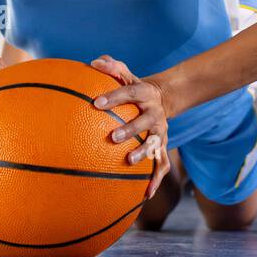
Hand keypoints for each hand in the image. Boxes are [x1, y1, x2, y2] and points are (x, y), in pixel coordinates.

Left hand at [89, 54, 171, 200]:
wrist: (163, 98)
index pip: (129, 93)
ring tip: (129, 162)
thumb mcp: (126, 75)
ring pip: (155, 144)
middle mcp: (155, 113)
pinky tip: (146, 194)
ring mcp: (160, 132)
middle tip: (113, 137)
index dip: (114, 97)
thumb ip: (112, 67)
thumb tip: (94, 63)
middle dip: (130, 129)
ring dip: (144, 154)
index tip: (96, 103)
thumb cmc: (133, 88)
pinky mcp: (163, 147)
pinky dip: (156, 180)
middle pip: (145, 121)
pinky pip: (162, 165)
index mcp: (144, 94)